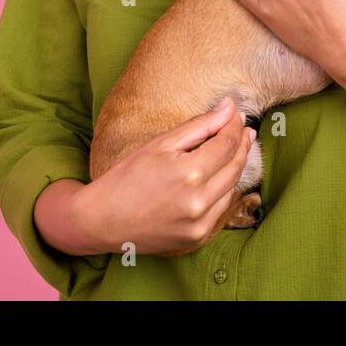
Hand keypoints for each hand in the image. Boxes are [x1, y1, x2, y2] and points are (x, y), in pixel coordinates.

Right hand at [68, 97, 254, 255]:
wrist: (101, 220)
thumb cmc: (126, 177)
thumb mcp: (160, 144)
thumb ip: (199, 126)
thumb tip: (229, 107)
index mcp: (189, 173)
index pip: (226, 144)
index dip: (234, 126)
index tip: (236, 114)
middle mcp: (199, 201)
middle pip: (235, 166)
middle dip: (242, 144)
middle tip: (244, 129)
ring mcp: (200, 224)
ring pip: (232, 188)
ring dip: (235, 167)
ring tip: (234, 149)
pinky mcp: (197, 238)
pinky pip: (221, 210)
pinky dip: (224, 190)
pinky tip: (219, 177)